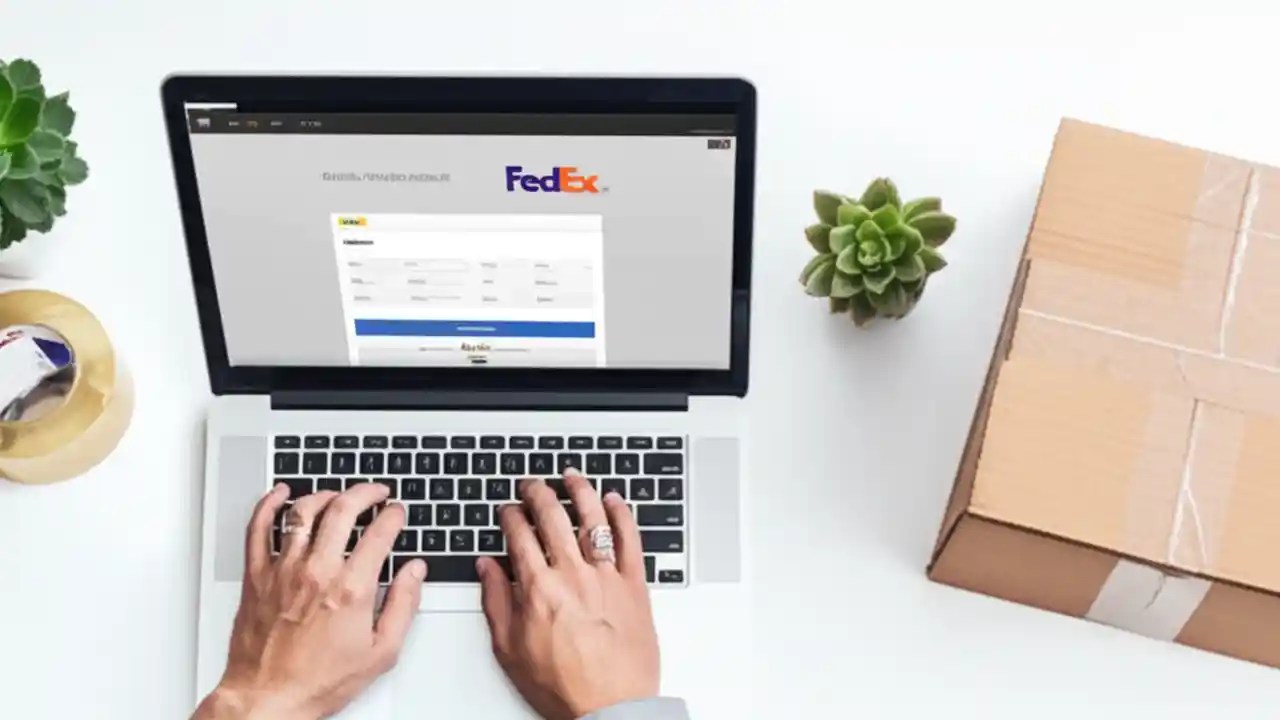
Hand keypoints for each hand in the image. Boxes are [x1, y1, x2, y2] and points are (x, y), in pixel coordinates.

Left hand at [193, 483, 424, 719]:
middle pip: (343, 509)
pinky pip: (259, 529)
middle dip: (365, 493)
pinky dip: (269, 504)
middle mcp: (317, 572)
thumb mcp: (380, 653)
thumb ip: (403, 606)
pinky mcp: (257, 577)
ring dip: (325, 494)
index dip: (394, 515)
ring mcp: (284, 571)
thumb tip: (414, 573)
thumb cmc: (318, 682)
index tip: (397, 513)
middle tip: (375, 492)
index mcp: (351, 590)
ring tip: (337, 494)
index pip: (379, 533)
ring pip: (303, 512)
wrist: (268, 700)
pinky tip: (280, 494)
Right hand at [478, 470, 659, 719]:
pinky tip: (614, 501)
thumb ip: (496, 601)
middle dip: (538, 493)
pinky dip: (621, 515)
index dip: (510, 515)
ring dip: (579, 492)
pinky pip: (630, 539)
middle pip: (552, 517)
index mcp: (538, 588)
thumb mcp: (510, 649)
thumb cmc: (564, 685)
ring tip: (571, 477)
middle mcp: (572, 574)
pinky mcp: (635, 585)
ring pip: (592, 519)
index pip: (519, 535)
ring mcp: (606, 576)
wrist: (611, 706)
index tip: (507, 509)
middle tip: (531, 485)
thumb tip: (487, 568)